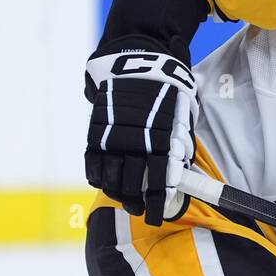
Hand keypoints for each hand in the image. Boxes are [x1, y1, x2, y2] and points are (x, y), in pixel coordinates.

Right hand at [84, 49, 197, 225]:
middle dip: (139, 202)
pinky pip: (93, 162)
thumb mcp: (183, 116)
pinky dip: (98, 176)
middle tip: (143, 211)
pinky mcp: (96, 131)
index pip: (160, 181)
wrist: (137, 61)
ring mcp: (112, 138)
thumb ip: (180, 144)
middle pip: (134, 185)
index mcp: (162, 140)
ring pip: (112, 178)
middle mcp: (136, 142)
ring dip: (119, 194)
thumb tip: (182, 172)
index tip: (158, 214)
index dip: (158, 202)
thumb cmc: (168, 90)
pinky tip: (104, 183)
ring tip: (127, 202)